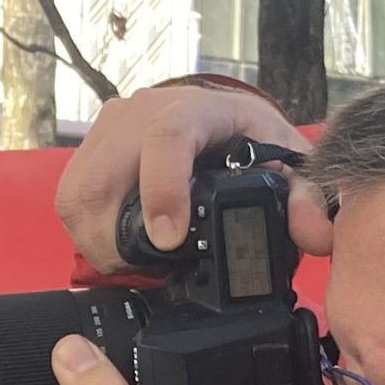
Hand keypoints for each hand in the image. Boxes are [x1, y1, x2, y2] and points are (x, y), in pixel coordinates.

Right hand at [56, 81, 330, 270]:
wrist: (215, 114)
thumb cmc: (249, 138)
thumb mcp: (287, 160)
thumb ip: (306, 196)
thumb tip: (313, 234)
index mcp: (194, 109)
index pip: (166, 139)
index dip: (161, 190)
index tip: (168, 241)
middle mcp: (141, 113)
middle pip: (104, 179)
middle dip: (119, 240)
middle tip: (147, 274)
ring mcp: (109, 129)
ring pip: (79, 194)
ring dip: (100, 242)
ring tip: (134, 267)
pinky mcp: (88, 149)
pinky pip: (71, 198)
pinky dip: (89, 234)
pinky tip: (117, 251)